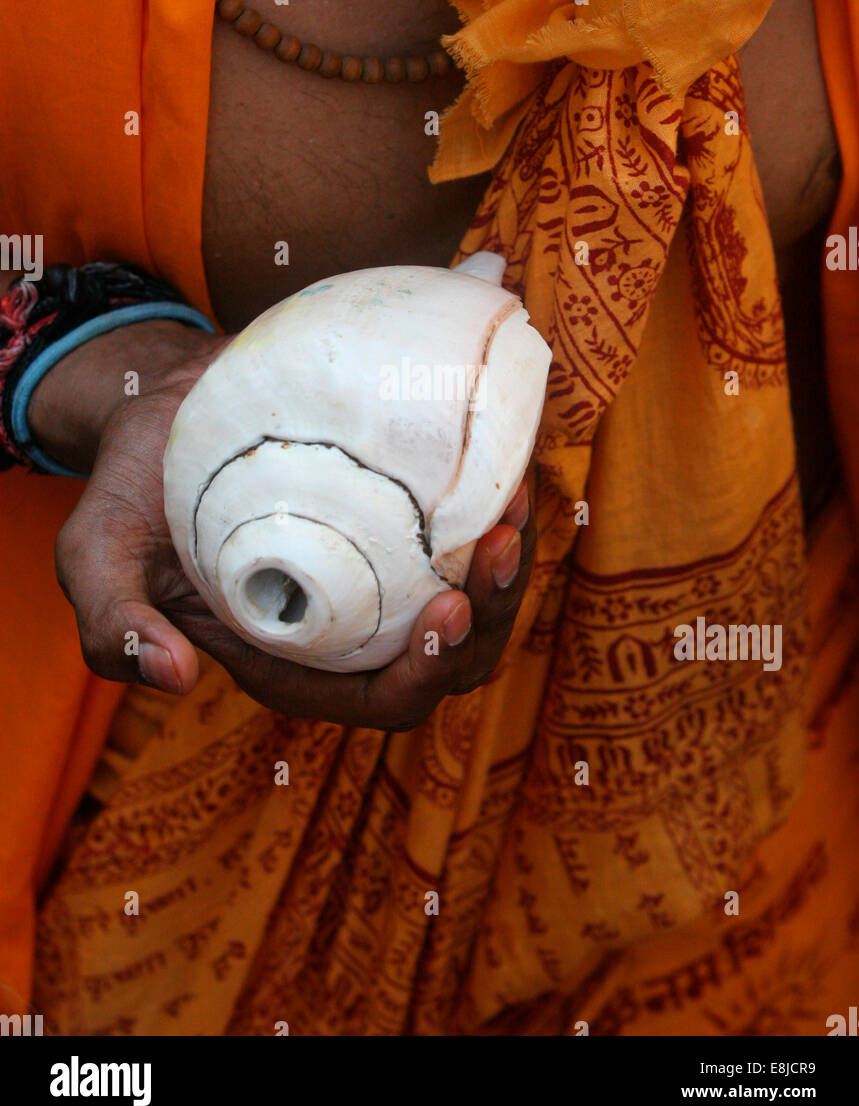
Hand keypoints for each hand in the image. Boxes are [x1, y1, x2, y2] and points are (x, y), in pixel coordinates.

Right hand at [49, 325, 536, 729]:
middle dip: (490, 615)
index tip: (447, 605)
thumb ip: (113, 625)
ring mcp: (386, 572)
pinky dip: (499, 512)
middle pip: (453, 657)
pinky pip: (472, 536)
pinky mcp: (403, 519)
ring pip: (478, 599)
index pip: (381, 700)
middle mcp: (353, 626)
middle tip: (498, 542)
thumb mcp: (96, 554)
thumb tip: (173, 677)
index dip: (427, 673)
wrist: (165, 405)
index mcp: (294, 659)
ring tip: (514, 503)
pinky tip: (508, 470)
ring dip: (510, 565)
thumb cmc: (133, 486)